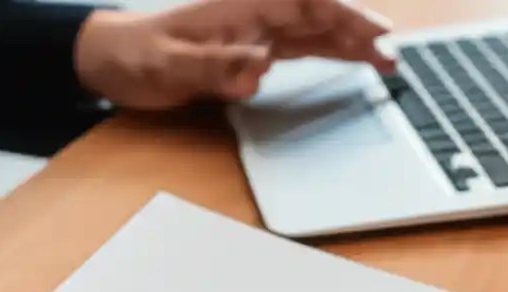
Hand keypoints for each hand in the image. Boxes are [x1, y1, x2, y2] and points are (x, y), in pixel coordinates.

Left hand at [74, 0, 395, 107]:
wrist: (113, 59)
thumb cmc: (137, 56)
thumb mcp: (171, 64)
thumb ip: (214, 66)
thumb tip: (257, 68)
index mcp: (243, 6)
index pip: (305, 3)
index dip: (343, 14)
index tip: (375, 32)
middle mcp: (257, 14)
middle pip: (320, 15)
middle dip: (360, 30)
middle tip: (395, 53)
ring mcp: (259, 30)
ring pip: (318, 32)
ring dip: (353, 43)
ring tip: (389, 61)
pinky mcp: (256, 50)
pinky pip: (304, 48)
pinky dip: (332, 52)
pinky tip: (356, 60)